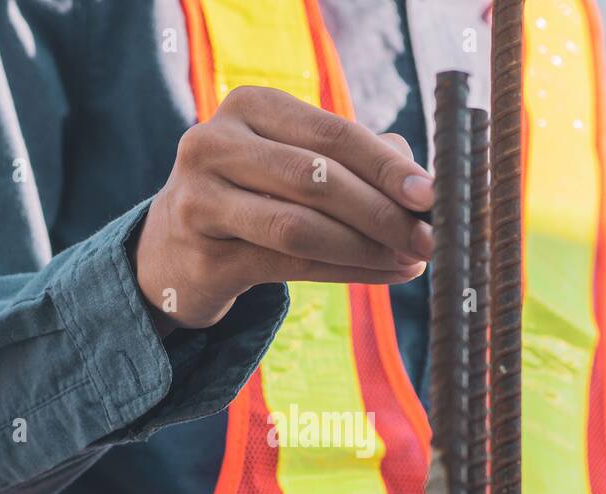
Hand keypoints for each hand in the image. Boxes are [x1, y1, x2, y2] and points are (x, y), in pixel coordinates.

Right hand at [135, 86, 433, 332]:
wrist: (172, 251)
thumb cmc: (252, 197)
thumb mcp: (292, 162)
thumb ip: (354, 161)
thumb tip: (422, 184)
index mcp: (247, 106)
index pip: (330, 133)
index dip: (386, 166)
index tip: (432, 194)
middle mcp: (214, 144)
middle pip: (317, 179)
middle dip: (383, 212)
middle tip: (429, 238)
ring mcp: (201, 200)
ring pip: (301, 226)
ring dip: (367, 247)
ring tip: (411, 260)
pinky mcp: (204, 256)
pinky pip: (289, 265)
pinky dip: (346, 271)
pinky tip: (383, 275)